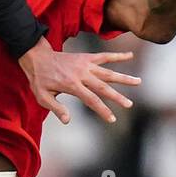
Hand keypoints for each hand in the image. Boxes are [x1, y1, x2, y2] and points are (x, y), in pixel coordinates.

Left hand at [19, 41, 139, 124]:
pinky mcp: (86, 58)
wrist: (37, 57)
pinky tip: (130, 55)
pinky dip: (117, 55)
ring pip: (108, 72)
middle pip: (103, 87)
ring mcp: (85, 65)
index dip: (103, 110)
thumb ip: (55, 108)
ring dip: (123, 77)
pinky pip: (104, 56)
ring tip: (138, 81)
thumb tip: (67, 120)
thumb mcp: (42, 97)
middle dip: (117, 97)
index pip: (91, 100)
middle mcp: (81, 74)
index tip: (112, 119)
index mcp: (72, 85)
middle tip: (129, 105)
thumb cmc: (39, 79)